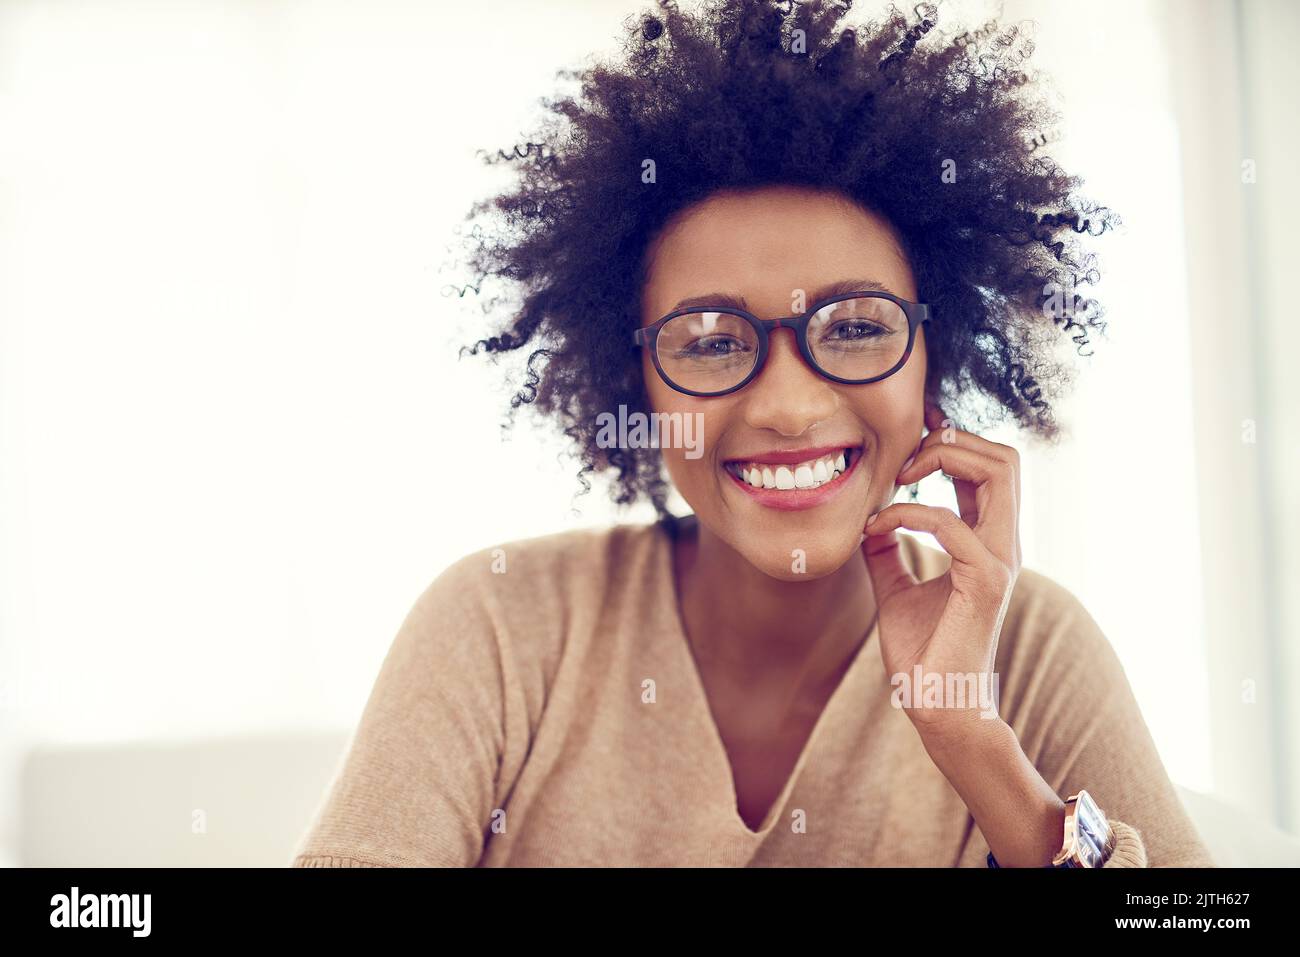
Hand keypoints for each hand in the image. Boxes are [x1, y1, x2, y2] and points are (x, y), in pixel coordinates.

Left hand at [860, 400, 1022, 736]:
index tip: (903, 446)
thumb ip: (887, 549)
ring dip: (942, 459)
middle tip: (901, 463)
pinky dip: (910, 512)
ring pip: (999, 471)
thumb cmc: (922, 652)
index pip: (988, 467)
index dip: (950, 441)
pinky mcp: (987, 580)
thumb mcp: (894, 587)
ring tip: (897, 481)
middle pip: (1005, 456)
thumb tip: (868, 520)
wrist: (936, 704)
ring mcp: (1000, 559)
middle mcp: (1002, 543)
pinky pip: (954, 522)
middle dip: (950, 440)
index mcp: (987, 541)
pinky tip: (878, 527)